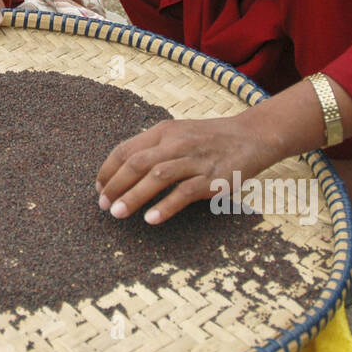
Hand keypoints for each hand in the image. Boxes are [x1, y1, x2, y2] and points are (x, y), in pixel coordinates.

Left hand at [95, 113, 280, 224]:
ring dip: (133, 196)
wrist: (252, 135)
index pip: (126, 149)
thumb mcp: (178, 134)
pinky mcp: (212, 178)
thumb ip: (152, 148)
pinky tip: (151, 219)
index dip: (108, 170)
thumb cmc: (209, 139)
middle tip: (103, 205)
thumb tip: (121, 171)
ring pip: (157, 176)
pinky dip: (166, 206)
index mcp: (163, 131)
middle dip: (115, 185)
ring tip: (117, 213)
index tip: (99, 188)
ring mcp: (195, 160)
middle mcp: (176, 143)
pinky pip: (184, 192)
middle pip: (136, 163)